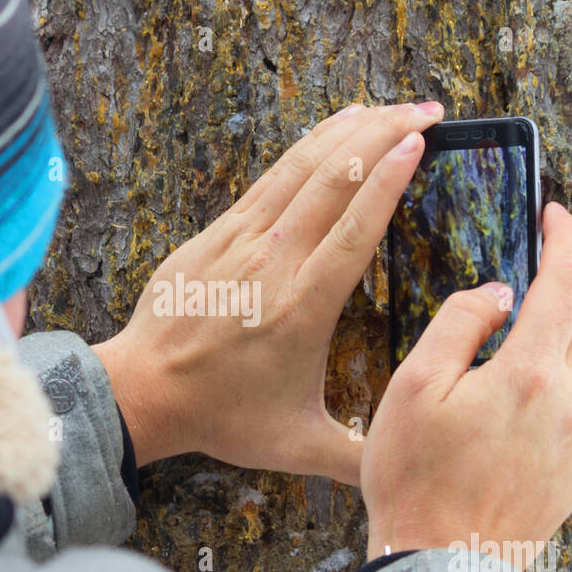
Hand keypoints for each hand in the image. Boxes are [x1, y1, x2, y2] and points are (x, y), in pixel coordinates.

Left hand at [93, 101, 445, 483]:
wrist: (142, 392)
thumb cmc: (220, 416)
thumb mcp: (296, 445)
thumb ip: (359, 456)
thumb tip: (412, 467)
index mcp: (299, 309)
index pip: (352, 230)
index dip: (388, 179)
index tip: (420, 141)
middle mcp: (270, 265)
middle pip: (332, 181)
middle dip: (383, 133)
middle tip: (429, 108)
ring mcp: (238, 242)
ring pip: (298, 168)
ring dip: (347, 130)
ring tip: (390, 105)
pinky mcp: (214, 234)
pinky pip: (266, 178)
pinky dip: (303, 148)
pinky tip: (330, 130)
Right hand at [359, 202, 571, 566]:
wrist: (442, 566)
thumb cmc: (415, 479)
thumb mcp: (414, 387)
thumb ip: (459, 323)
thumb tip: (497, 294)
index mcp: (530, 374)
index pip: (566, 282)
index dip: (565, 238)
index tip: (555, 214)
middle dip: (569, 287)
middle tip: (527, 284)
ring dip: (557, 344)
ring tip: (499, 364)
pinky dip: (553, 392)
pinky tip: (505, 417)